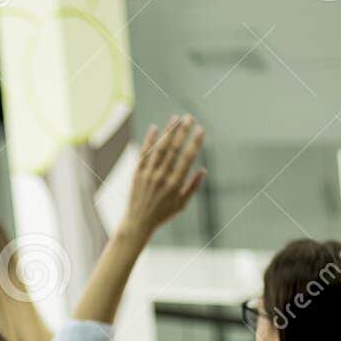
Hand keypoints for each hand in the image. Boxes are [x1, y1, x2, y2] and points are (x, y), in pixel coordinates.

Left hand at [119, 115, 205, 243]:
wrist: (138, 222)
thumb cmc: (162, 214)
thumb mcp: (181, 204)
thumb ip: (192, 187)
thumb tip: (203, 170)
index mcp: (175, 184)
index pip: (187, 159)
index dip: (195, 143)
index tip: (201, 130)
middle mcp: (161, 177)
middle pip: (174, 149)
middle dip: (182, 131)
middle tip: (189, 117)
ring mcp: (148, 174)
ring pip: (159, 148)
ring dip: (168, 131)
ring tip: (175, 118)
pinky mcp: (137, 173)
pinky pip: (144, 153)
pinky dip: (149, 141)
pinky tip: (155, 128)